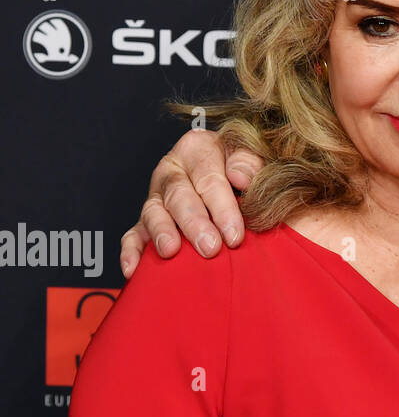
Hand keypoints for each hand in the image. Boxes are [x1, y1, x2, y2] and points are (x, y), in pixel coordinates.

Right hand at [119, 130, 263, 277]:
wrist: (228, 170)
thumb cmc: (241, 165)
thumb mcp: (250, 152)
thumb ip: (248, 161)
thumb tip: (241, 177)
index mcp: (197, 148)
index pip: (209, 179)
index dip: (223, 208)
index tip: (235, 235)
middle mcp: (172, 170)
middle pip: (179, 195)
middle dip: (194, 223)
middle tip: (210, 248)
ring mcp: (156, 196)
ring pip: (153, 212)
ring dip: (162, 232)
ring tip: (171, 251)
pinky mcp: (144, 221)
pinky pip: (132, 234)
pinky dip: (131, 251)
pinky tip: (133, 267)